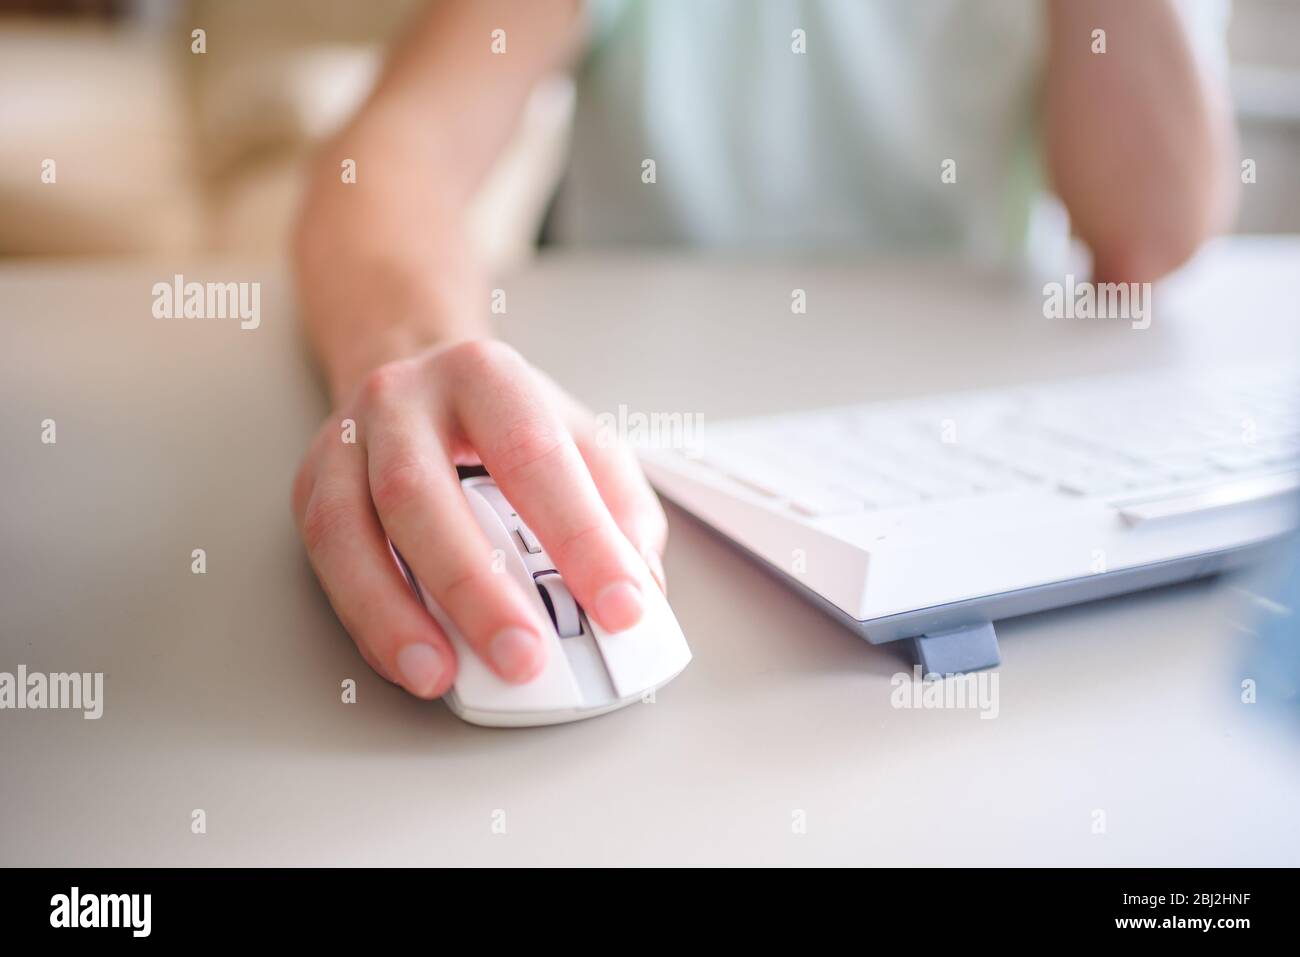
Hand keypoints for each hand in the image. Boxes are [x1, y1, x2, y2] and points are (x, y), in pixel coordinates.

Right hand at [291, 339, 668, 698]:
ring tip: (441, 676)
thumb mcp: (580, 438)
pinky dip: (366, 619)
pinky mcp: (311, 485)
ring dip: (395, 614)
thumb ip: (620, 509)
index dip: (581, 536)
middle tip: (523, 657)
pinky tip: (405, 660)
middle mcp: (403, 400)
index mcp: (486, 376)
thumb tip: (641, 588)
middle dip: (473, 586)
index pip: (536, 456)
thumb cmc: (507, 420)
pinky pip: (328, 560)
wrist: (417, 373)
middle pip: (422, 494)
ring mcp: (345, 441)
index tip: (622, 607)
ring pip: (350, 531)